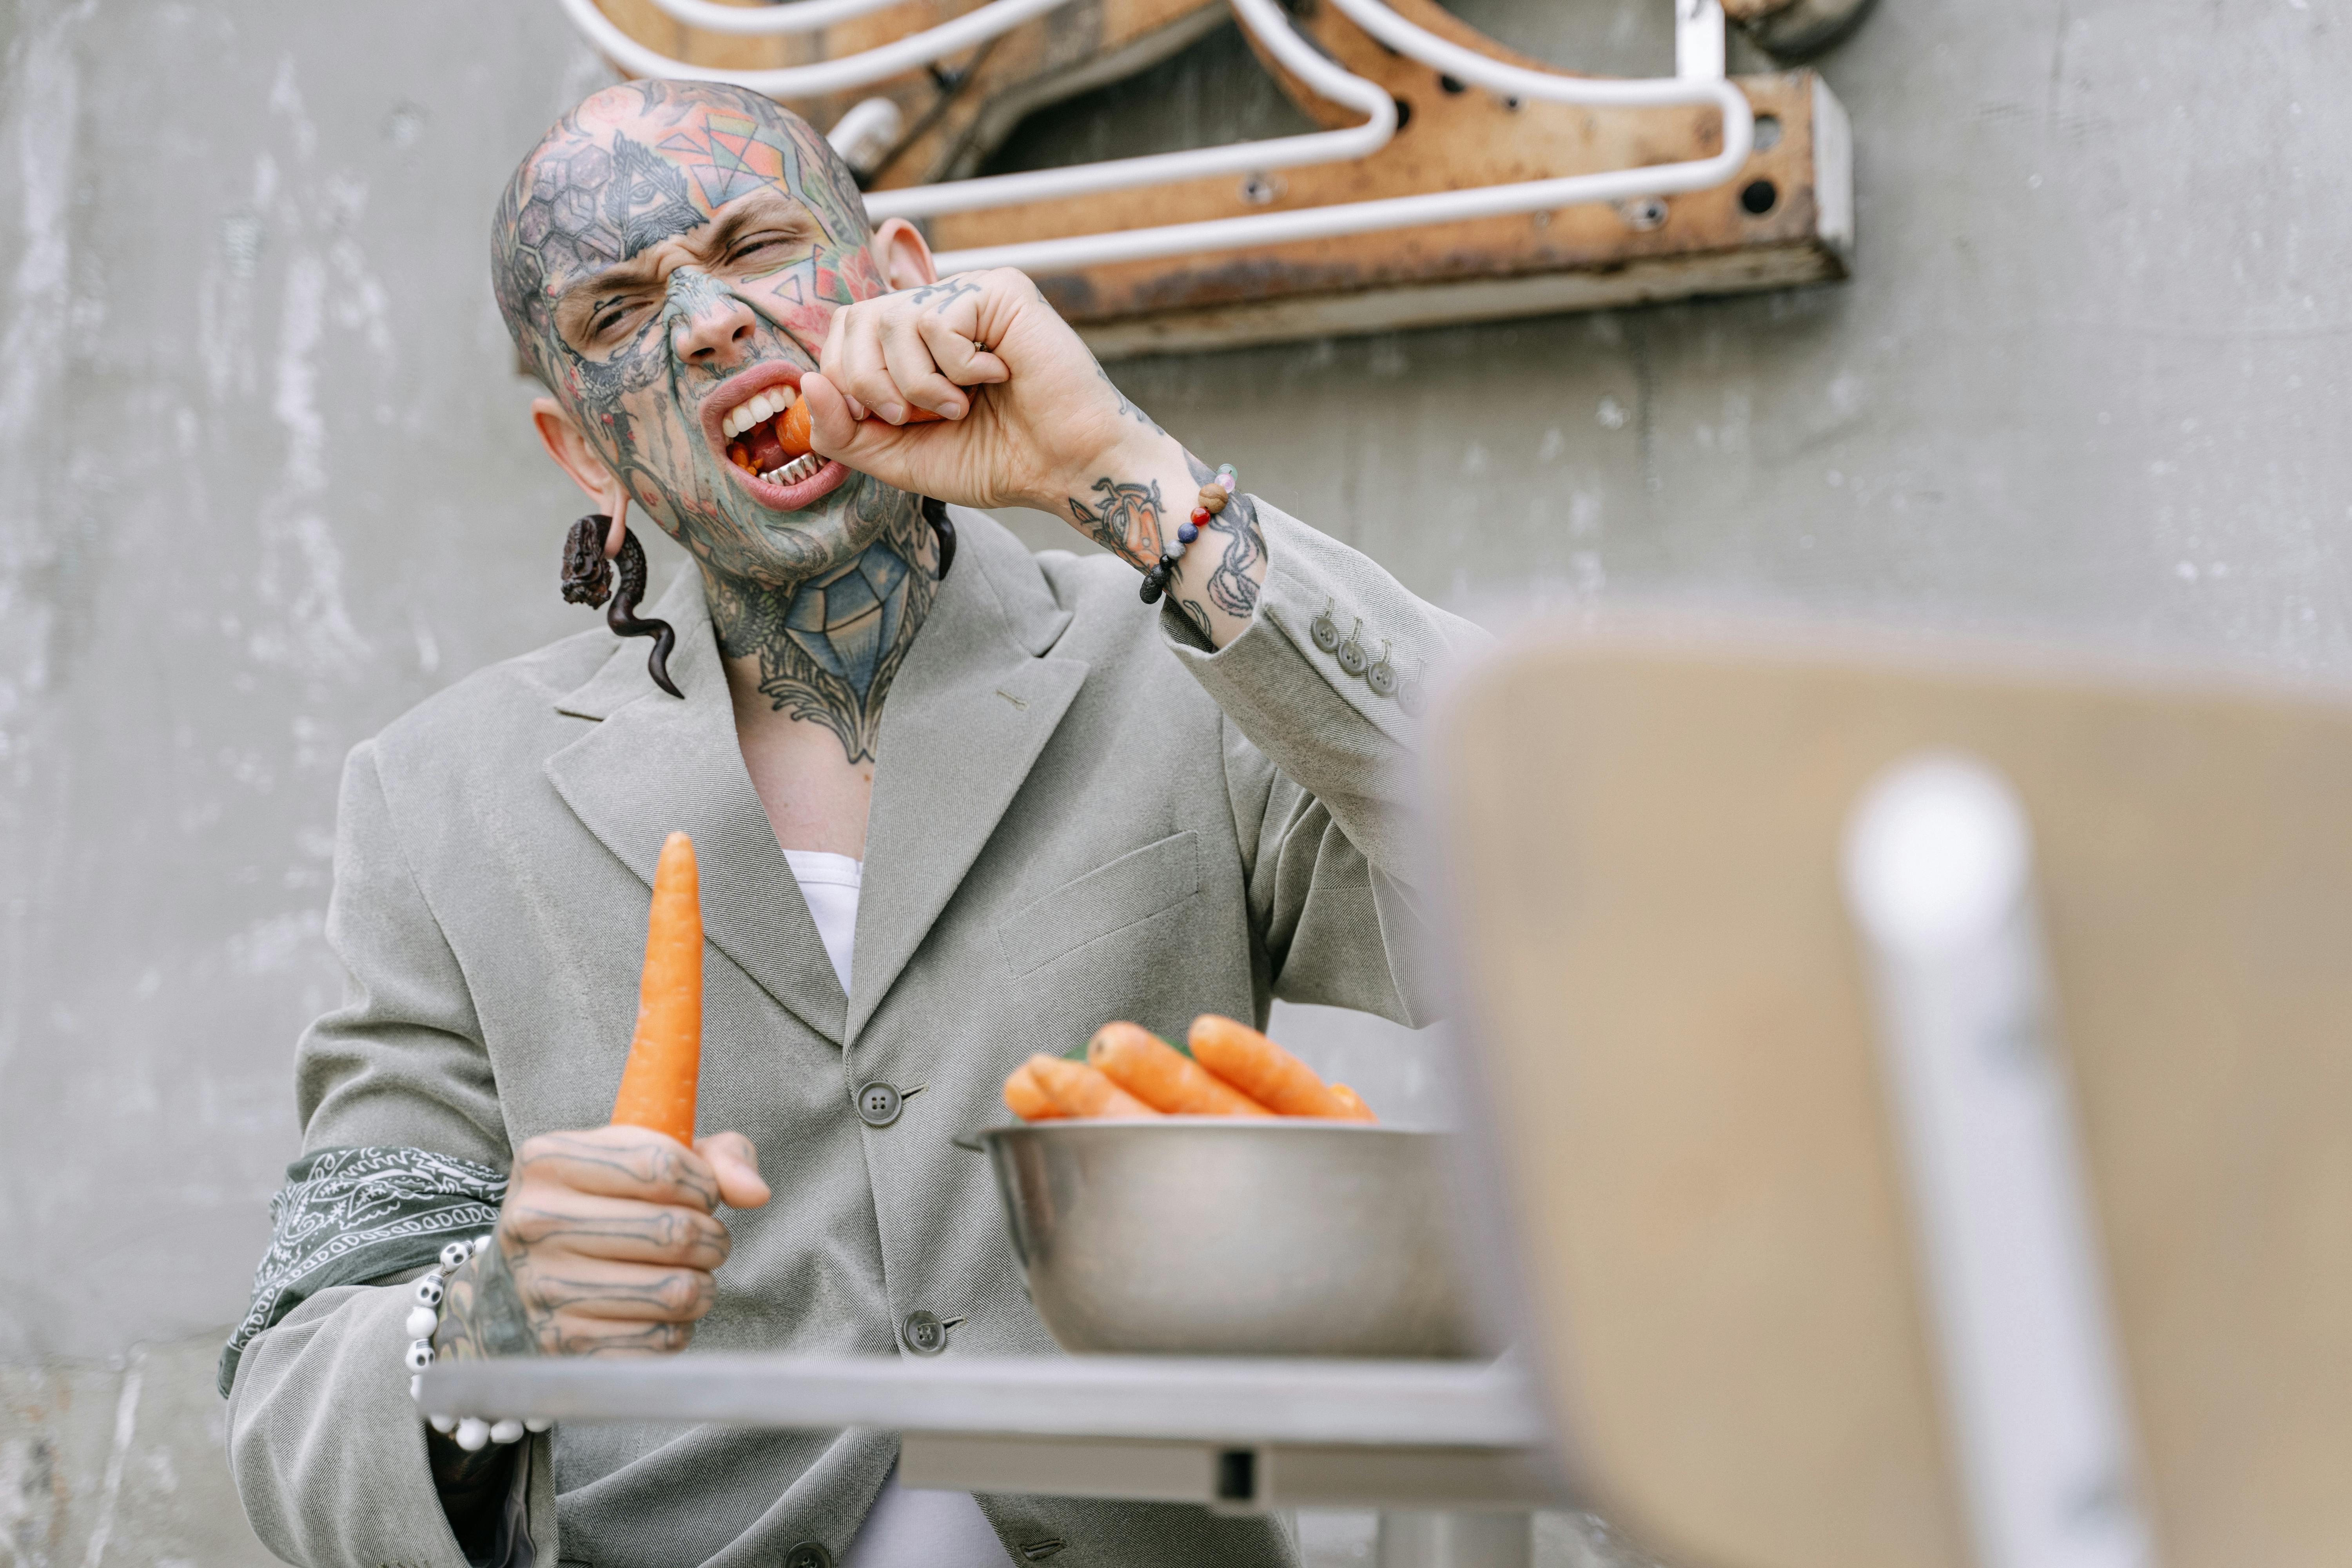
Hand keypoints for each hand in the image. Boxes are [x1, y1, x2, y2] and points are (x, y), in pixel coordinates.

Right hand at [432, 1125, 770, 1359]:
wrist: (527, 1278)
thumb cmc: (606, 1204)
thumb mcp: (650, 1157)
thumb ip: (717, 1159)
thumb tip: (756, 1193)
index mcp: (547, 1160)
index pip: (661, 1166)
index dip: (703, 1183)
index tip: (701, 1192)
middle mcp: (533, 1222)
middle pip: (674, 1231)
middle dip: (712, 1237)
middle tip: (703, 1239)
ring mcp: (542, 1289)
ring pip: (677, 1290)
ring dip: (702, 1283)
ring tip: (687, 1272)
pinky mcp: (562, 1345)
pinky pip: (661, 1341)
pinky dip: (678, 1327)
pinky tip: (659, 1309)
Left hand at [801, 268, 1189, 533]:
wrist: (1067, 470)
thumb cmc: (995, 460)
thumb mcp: (898, 457)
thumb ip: (842, 431)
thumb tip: (806, 381)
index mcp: (914, 339)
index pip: (843, 332)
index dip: (848, 381)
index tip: (891, 421)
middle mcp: (938, 306)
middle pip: (854, 318)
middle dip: (872, 384)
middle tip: (920, 415)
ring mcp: (969, 293)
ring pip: (890, 320)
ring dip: (918, 385)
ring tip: (963, 405)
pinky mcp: (1000, 290)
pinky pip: (937, 321)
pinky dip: (956, 370)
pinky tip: (997, 378)